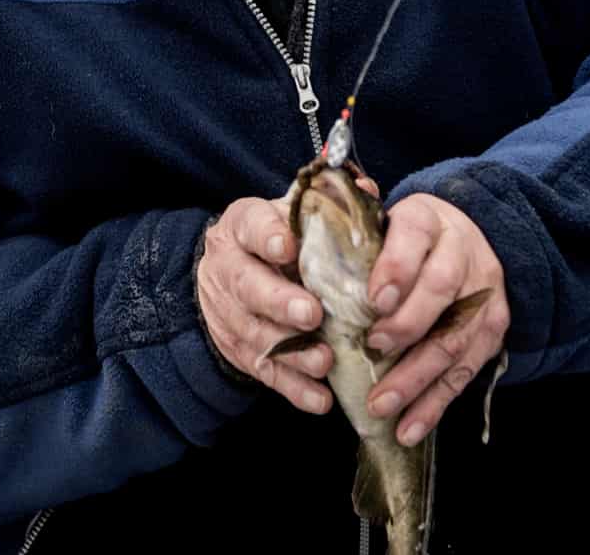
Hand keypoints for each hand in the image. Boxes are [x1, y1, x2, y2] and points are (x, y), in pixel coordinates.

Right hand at [195, 195, 334, 414]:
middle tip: (311, 313)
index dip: (267, 236)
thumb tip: (368, 190)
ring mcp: (234, 317)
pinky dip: (294, 390)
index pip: (251, 227)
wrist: (221, 280)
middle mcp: (231, 272)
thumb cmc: (269, 243)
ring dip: (292, 352)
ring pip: (258, 336)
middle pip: (248, 287)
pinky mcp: (244, 354)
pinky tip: (321, 400)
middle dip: (279, 302)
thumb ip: (326, 206)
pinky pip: (267, 375)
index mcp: (243, 230)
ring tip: (324, 360)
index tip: (286, 244)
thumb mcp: (286, 215)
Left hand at [363, 194, 509, 446]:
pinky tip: (408, 428)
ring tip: (381, 405)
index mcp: (428, 221)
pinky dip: (435, 405)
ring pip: (452, 341)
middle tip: (371, 351)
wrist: (474, 238)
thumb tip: (331, 214)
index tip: (373, 299)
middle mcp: (463, 256)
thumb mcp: (387, 218)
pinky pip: (464, 374)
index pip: (415, 236)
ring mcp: (482, 298)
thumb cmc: (409, 236)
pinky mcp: (492, 335)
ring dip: (416, 379)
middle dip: (405, 327)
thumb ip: (358, 226)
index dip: (396, 268)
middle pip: (438, 292)